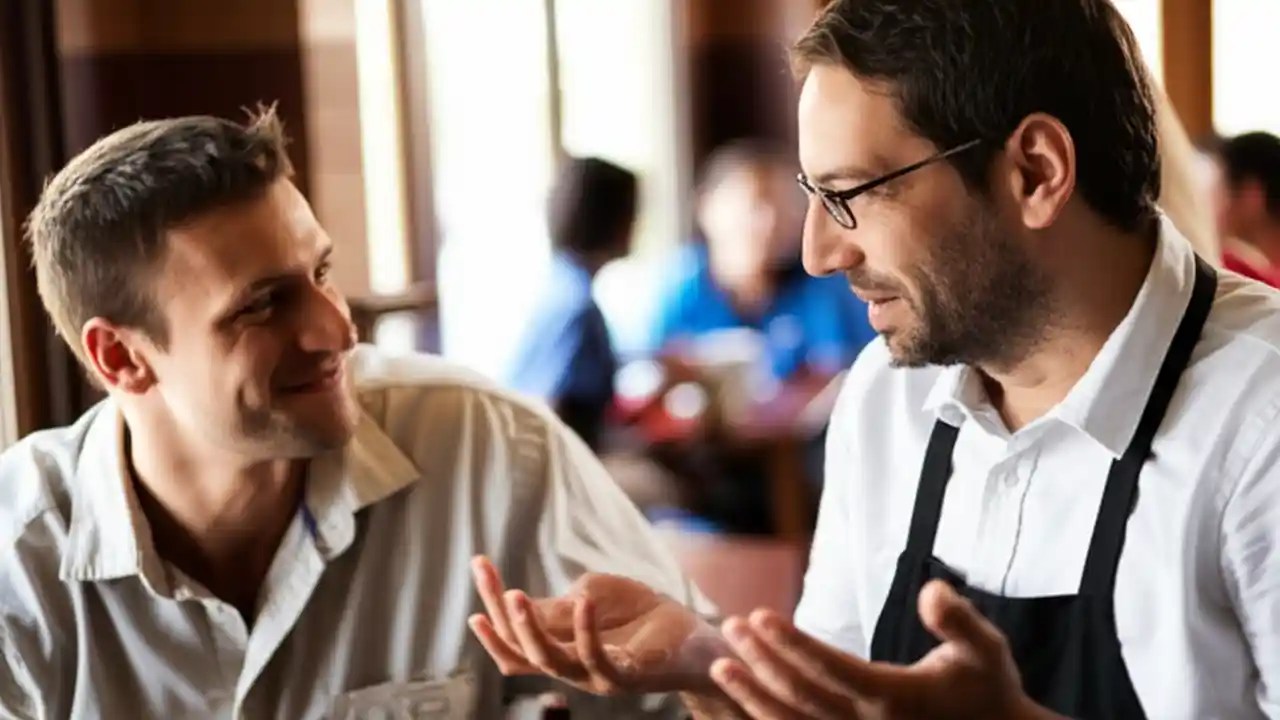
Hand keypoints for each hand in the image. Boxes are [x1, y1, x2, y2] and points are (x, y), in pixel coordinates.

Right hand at [467, 556, 724, 695]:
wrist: (694, 637)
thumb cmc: (641, 615)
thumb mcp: (593, 596)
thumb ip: (560, 604)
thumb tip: (524, 605)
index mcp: (560, 648)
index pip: (513, 637)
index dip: (491, 604)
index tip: (479, 565)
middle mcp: (571, 667)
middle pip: (521, 649)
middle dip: (498, 612)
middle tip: (485, 572)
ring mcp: (596, 675)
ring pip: (550, 661)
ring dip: (528, 630)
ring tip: (515, 596)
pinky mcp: (627, 675)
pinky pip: (599, 660)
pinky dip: (586, 632)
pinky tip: (583, 603)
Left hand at [710, 580, 1057, 719]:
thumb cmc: (986, 688)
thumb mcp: (986, 650)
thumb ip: (959, 621)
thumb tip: (932, 591)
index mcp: (895, 697)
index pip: (831, 668)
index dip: (793, 643)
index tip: (759, 615)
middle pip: (802, 693)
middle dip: (762, 659)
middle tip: (730, 626)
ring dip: (753, 693)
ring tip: (721, 663)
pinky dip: (765, 717)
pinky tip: (741, 696)